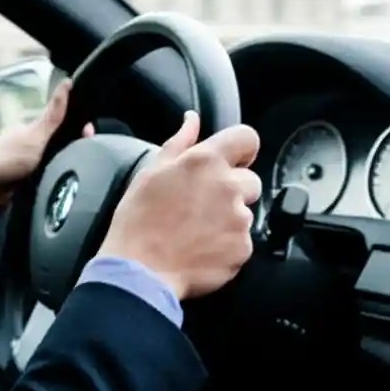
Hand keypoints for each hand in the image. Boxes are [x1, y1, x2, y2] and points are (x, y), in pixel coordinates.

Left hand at [0, 79, 93, 211]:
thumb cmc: (9, 160)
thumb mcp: (36, 135)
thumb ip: (53, 115)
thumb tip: (66, 83)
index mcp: (28, 129)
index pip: (58, 123)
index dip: (75, 126)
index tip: (89, 133)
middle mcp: (27, 144)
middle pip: (57, 141)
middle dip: (71, 145)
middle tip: (84, 152)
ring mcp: (24, 163)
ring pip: (53, 160)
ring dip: (63, 163)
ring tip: (77, 167)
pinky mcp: (24, 182)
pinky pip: (46, 176)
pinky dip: (54, 177)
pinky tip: (62, 180)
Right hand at [96, 111, 261, 300]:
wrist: (139, 271)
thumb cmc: (138, 221)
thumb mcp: (151, 172)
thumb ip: (179, 142)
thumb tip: (192, 119)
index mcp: (206, 161)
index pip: (247, 138)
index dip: (241, 150)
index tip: (232, 162)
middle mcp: (228, 186)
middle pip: (251, 181)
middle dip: (233, 190)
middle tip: (202, 206)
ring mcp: (239, 219)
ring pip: (245, 213)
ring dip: (228, 220)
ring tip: (196, 231)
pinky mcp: (243, 249)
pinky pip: (243, 242)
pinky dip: (227, 246)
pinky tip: (201, 249)